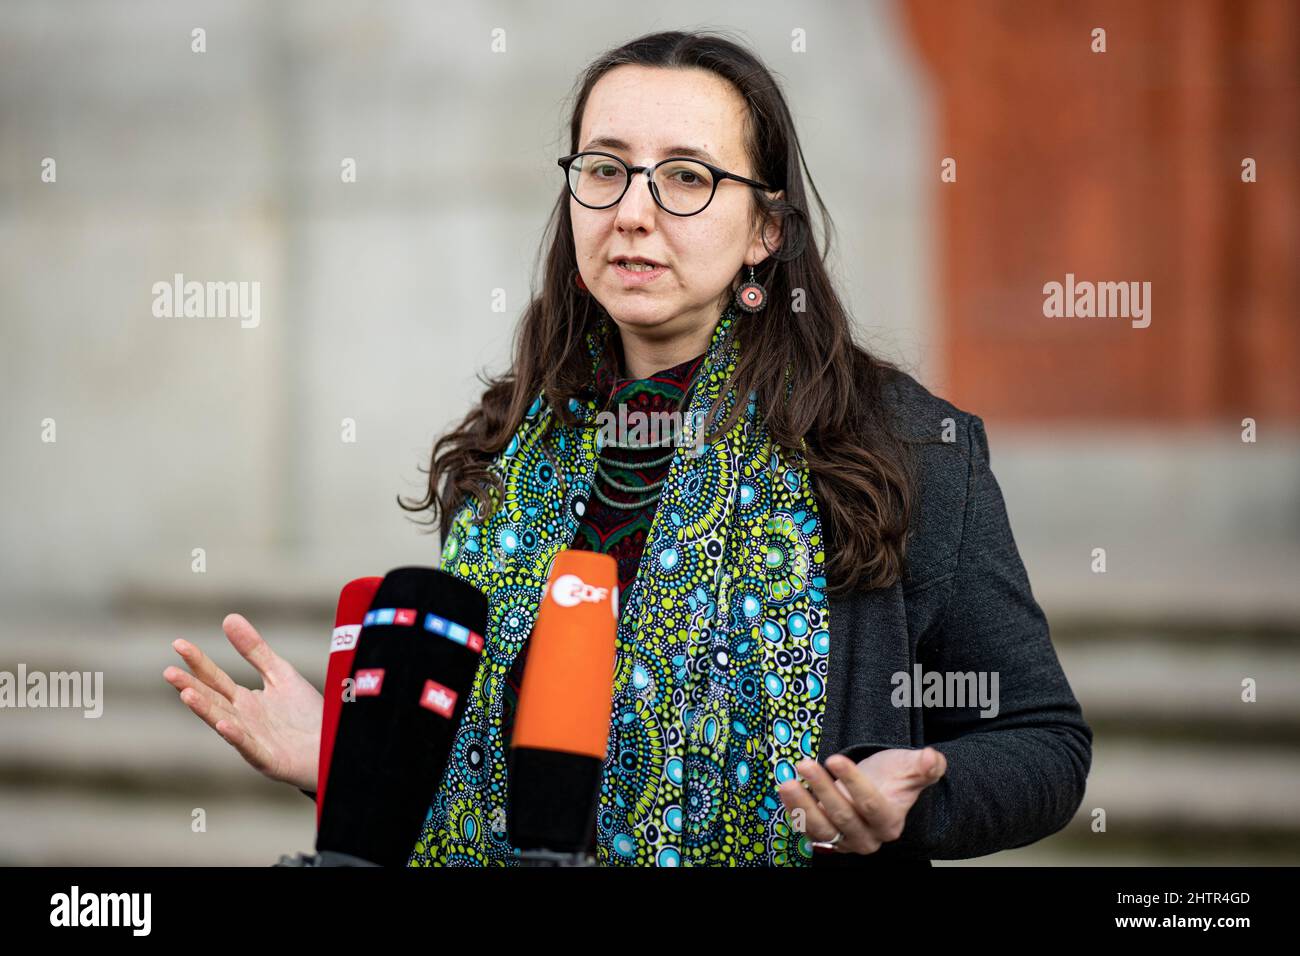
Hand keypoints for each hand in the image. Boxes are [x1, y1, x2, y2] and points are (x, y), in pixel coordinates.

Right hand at [163, 613, 323, 792]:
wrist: (332, 743)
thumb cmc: (305, 713)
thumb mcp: (279, 674)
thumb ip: (255, 650)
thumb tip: (228, 617)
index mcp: (244, 701)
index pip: (214, 679)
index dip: (197, 662)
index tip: (178, 643)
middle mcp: (242, 720)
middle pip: (212, 700)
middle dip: (191, 686)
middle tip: (168, 671)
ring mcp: (253, 741)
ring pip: (224, 723)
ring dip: (205, 710)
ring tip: (186, 694)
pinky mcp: (268, 759)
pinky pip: (250, 748)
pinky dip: (237, 737)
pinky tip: (224, 724)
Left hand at [777, 747, 946, 854]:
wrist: (876, 790)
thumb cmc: (892, 778)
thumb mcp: (909, 768)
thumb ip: (925, 766)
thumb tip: (933, 758)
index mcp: (890, 823)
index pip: (871, 804)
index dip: (852, 782)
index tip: (835, 758)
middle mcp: (867, 838)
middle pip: (843, 816)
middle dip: (822, 789)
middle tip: (804, 763)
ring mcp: (844, 841)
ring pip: (822, 828)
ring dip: (802, 805)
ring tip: (787, 782)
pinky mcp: (826, 838)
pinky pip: (808, 829)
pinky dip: (794, 811)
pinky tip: (785, 792)